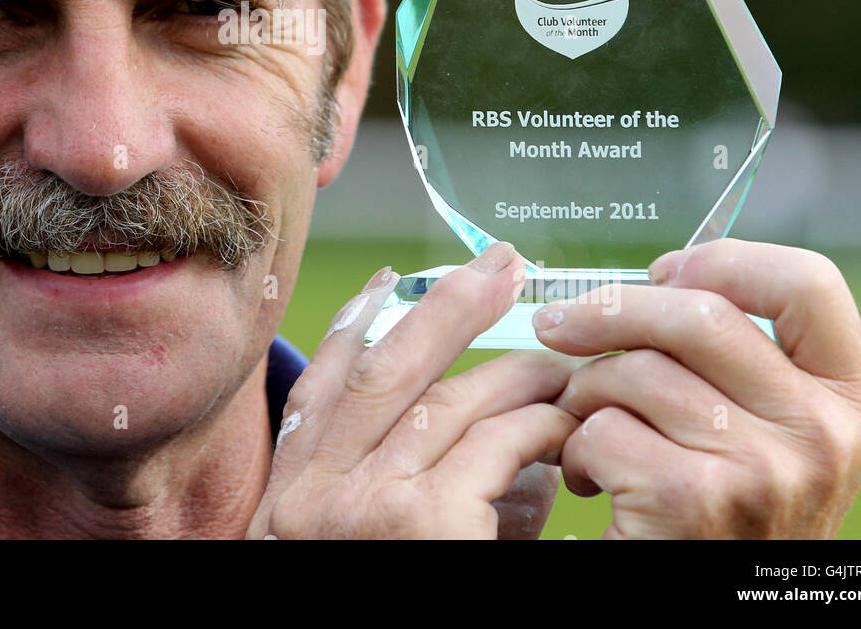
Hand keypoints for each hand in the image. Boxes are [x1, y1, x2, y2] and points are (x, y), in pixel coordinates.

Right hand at [248, 242, 581, 538]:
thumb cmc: (391, 599)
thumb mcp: (368, 548)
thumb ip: (404, 488)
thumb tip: (493, 437)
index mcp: (292, 497)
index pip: (320, 389)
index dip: (352, 327)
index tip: (388, 281)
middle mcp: (315, 493)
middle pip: (387, 368)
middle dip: (448, 306)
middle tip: (501, 264)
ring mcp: (365, 505)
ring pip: (457, 402)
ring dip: (520, 374)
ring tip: (565, 367)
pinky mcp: (427, 524)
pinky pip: (503, 446)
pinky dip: (543, 430)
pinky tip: (567, 431)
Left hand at [533, 239, 860, 537]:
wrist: (716, 604)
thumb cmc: (727, 510)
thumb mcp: (768, 432)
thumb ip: (738, 358)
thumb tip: (662, 278)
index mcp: (848, 401)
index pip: (809, 285)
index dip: (724, 262)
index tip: (666, 272)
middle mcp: (820, 435)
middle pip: (699, 313)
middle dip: (611, 310)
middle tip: (559, 322)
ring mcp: (762, 470)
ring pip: (636, 370)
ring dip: (586, 393)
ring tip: (588, 427)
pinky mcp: (693, 502)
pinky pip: (602, 428)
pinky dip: (577, 448)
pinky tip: (592, 479)